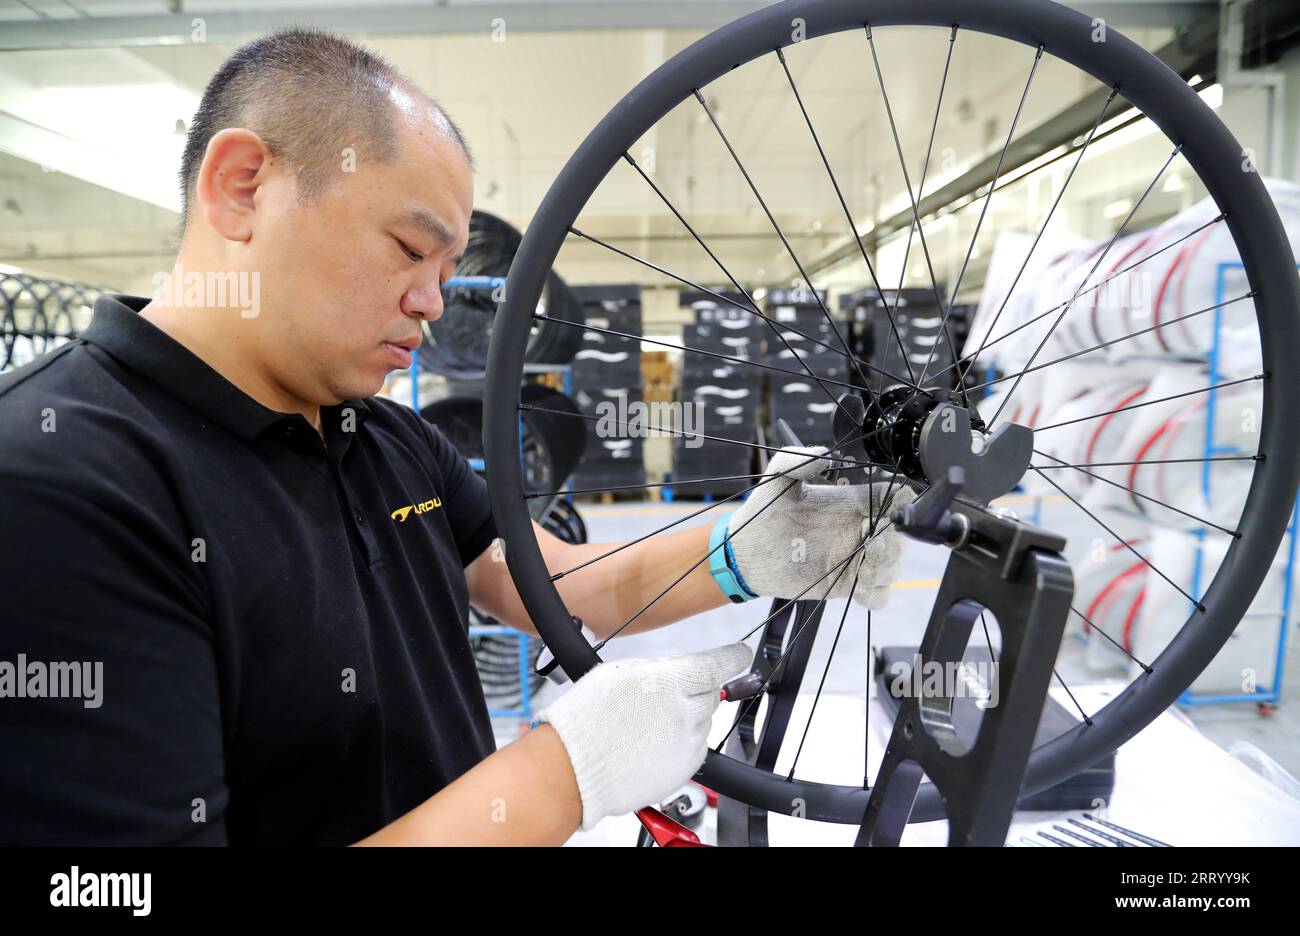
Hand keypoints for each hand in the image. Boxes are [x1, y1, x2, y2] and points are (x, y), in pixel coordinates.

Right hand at [534, 642, 751, 829]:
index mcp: (668, 681)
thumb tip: (680, 670)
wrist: (572, 768)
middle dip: (698, 689)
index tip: (740, 655)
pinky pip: (696, 748)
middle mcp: (684, 711)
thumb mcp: (618, 673)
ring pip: (703, 721)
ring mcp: (687, 742)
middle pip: (711, 693)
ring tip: (650, 725)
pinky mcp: (685, 769)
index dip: (733, 658)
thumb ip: (658, 669)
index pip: (717, 665)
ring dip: (688, 717)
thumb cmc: (586, 717)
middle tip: (668, 696)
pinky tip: (654, 744)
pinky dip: (683, 743)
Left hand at [727, 447, 913, 607]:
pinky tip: (860, 586)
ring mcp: (853, 559)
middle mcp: (857, 530)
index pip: (892, 498)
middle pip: (899, 536)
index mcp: (850, 503)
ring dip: (887, 567)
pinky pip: (877, 595)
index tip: (892, 509)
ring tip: (865, 566)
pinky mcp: (846, 585)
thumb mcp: (777, 478)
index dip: (900, 502)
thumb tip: (825, 454)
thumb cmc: (763, 514)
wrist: (745, 553)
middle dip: (894, 541)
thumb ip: (796, 459)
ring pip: (892, 566)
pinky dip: (877, 594)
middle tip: (873, 543)